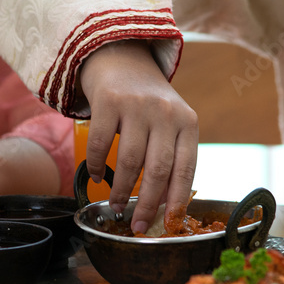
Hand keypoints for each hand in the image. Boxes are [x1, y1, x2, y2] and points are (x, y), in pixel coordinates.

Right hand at [78, 40, 198, 232]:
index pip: (186, 169)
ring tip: (116, 205)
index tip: (168, 224)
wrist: (124, 58)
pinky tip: (95, 176)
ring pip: (129, 160)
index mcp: (188, 124)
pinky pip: (100, 143)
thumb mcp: (172, 123)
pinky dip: (95, 165)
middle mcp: (166, 114)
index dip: (177, 200)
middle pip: (158, 169)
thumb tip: (164, 204)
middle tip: (138, 224)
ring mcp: (138, 106)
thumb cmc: (149, 104)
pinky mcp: (110, 100)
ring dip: (120, 189)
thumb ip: (172, 156)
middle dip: (147, 203)